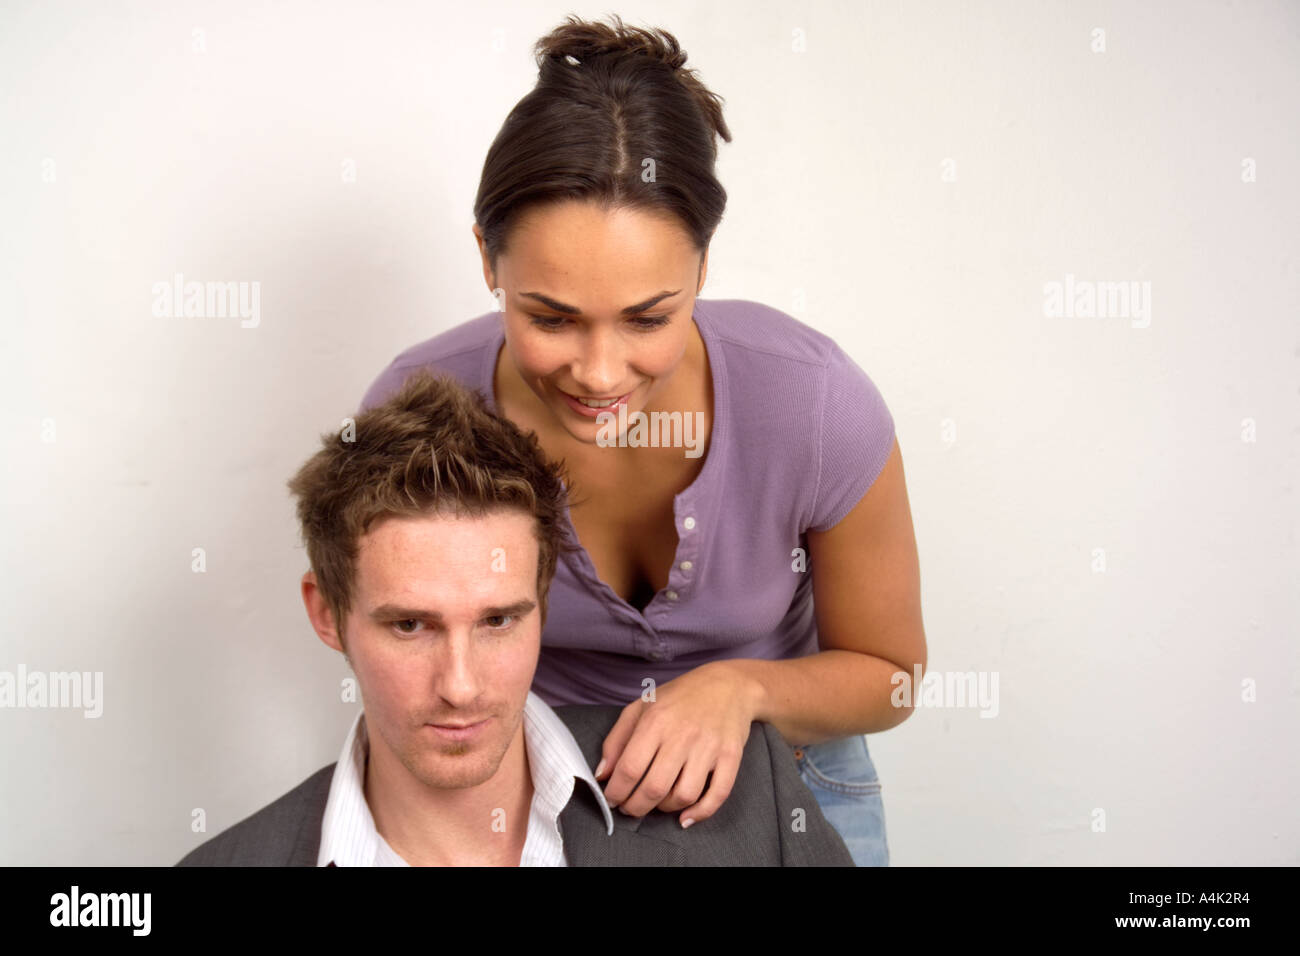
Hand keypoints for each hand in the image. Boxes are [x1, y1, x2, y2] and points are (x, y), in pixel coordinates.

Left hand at [595, 661, 759, 827]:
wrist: (728, 685)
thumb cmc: (680, 697)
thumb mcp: (641, 707)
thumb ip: (616, 740)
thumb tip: (602, 775)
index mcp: (656, 721)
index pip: (630, 768)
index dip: (616, 791)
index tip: (612, 799)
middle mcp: (683, 735)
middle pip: (654, 788)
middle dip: (635, 807)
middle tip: (629, 808)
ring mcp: (709, 747)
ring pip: (683, 795)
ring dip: (664, 809)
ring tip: (656, 804)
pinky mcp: (731, 757)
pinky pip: (717, 794)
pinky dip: (700, 813)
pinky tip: (685, 818)